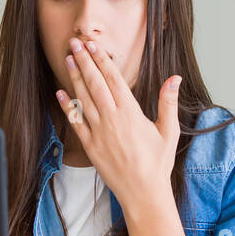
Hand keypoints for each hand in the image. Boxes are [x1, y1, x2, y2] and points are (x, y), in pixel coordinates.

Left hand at [56, 36, 181, 214]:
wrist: (143, 192)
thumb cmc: (157, 163)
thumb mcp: (169, 131)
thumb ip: (168, 103)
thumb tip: (174, 78)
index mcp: (131, 113)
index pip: (114, 79)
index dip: (102, 60)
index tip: (94, 45)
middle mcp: (112, 119)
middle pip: (95, 84)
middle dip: (84, 61)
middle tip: (74, 43)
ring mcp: (98, 132)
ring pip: (83, 99)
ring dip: (74, 78)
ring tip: (67, 59)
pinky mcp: (89, 146)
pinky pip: (75, 122)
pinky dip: (67, 106)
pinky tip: (60, 93)